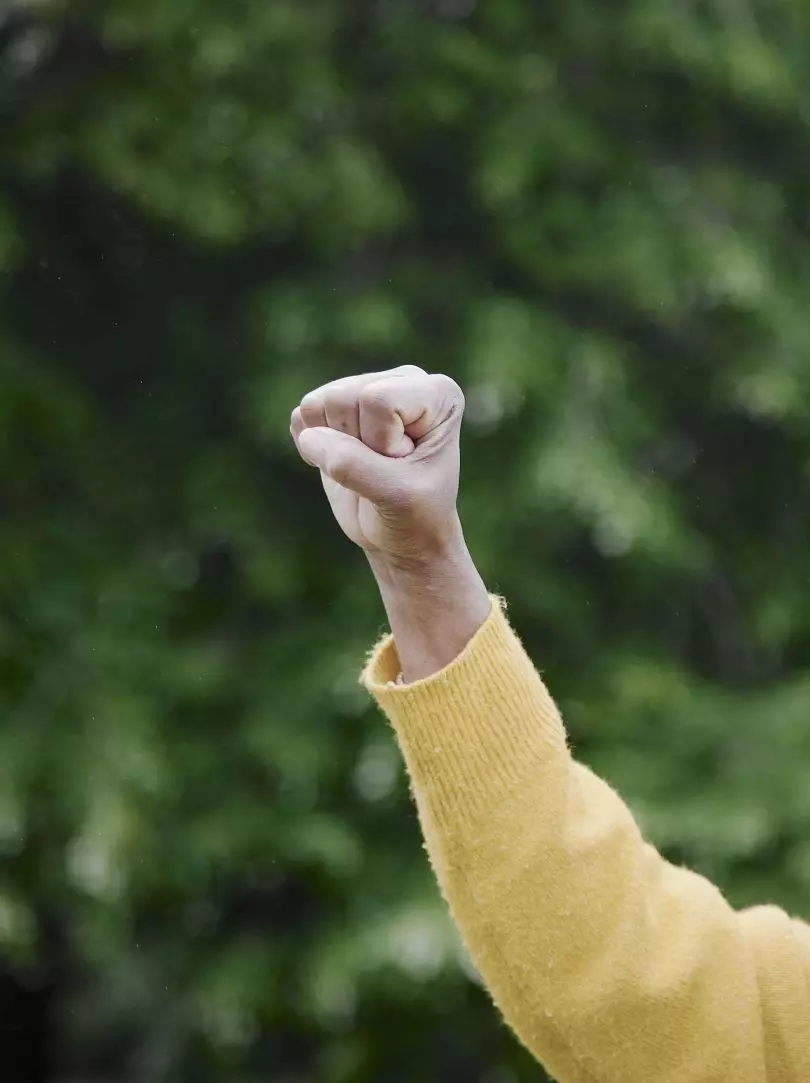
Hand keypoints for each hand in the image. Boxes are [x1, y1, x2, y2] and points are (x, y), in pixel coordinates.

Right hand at [290, 366, 465, 565]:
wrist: (403, 536)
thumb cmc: (415, 515)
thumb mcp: (395, 495)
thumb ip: (353, 465)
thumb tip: (309, 436)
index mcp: (438, 393)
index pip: (378, 400)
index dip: (380, 443)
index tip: (405, 465)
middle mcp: (404, 379)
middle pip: (342, 397)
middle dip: (356, 445)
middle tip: (384, 468)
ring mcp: (367, 388)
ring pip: (316, 404)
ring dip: (333, 447)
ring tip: (367, 464)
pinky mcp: (336, 407)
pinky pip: (301, 416)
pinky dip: (314, 449)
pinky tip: (342, 461)